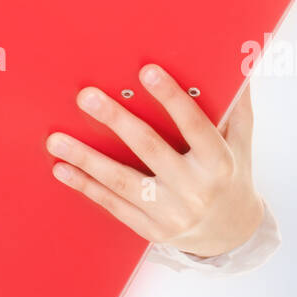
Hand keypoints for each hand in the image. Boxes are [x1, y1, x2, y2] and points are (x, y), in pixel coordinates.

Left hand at [44, 63, 264, 258]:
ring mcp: (172, 213)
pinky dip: (86, 186)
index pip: (194, 125)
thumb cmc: (232, 174)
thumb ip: (236, 105)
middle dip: (116, 121)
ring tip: (56, 140)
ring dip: (86, 159)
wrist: (231, 235)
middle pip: (150, 149)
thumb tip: (238, 62)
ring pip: (123, 182)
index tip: (146, 71)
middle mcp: (195, 190)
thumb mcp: (241, 142)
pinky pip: (114, 205)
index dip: (171, 98)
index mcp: (219, 162)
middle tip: (86, 97)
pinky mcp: (152, 230)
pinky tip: (62, 169)